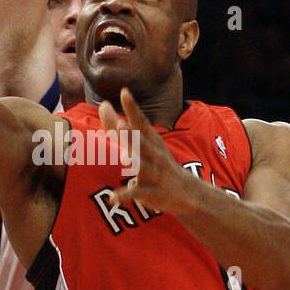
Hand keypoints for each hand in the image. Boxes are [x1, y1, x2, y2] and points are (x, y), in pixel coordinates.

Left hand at [99, 88, 191, 213]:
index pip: (141, 121)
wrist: (186, 192)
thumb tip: (102, 105)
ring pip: (143, 166)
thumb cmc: (157, 162)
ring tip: (124, 158)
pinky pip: (137, 193)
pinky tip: (112, 198)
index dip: (133, 107)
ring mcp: (154, 173)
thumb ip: (117, 125)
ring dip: (134, 161)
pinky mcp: (151, 192)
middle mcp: (154, 154)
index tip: (125, 91)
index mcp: (150, 140)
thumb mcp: (142, 142)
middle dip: (132, 135)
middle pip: (142, 143)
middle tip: (121, 125)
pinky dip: (124, 195)